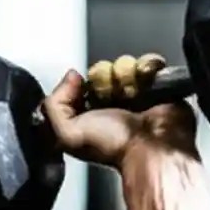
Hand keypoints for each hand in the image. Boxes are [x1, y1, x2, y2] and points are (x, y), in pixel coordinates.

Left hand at [43, 53, 197, 168]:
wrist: (153, 147)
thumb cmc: (112, 145)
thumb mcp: (67, 134)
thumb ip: (53, 106)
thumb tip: (71, 76)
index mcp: (85, 115)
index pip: (75, 84)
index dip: (78, 83)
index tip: (83, 88)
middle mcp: (108, 104)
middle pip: (100, 70)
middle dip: (103, 77)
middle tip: (109, 94)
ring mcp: (133, 93)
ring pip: (123, 64)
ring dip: (125, 74)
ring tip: (130, 93)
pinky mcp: (156, 85)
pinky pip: (148, 62)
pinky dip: (147, 68)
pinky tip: (145, 84)